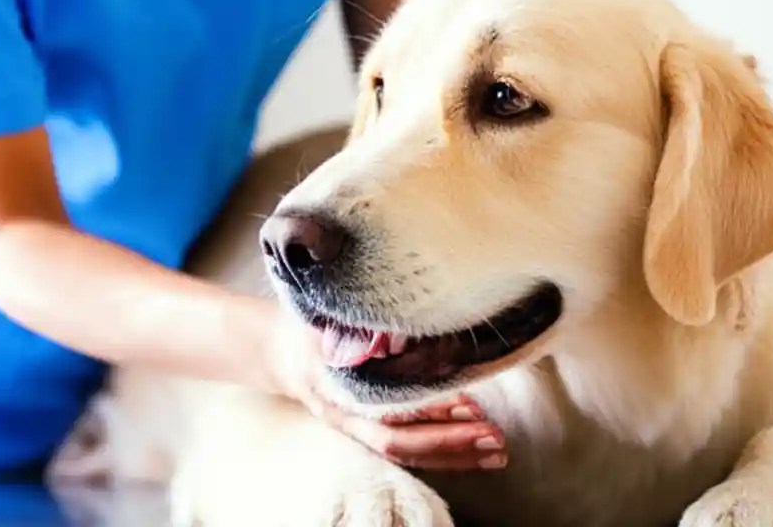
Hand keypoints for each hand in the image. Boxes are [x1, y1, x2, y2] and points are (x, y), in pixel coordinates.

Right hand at [267, 307, 507, 470]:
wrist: (276, 349)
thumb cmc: (305, 327)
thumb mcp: (324, 318)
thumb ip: (356, 326)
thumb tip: (398, 324)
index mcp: (337, 389)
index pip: (387, 415)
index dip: (428, 416)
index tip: (468, 406)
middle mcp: (348, 417)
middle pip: (402, 444)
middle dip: (451, 444)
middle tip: (495, 438)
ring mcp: (358, 428)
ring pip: (408, 453)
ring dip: (454, 454)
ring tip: (496, 450)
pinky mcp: (369, 428)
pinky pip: (407, 447)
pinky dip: (442, 448)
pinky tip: (474, 444)